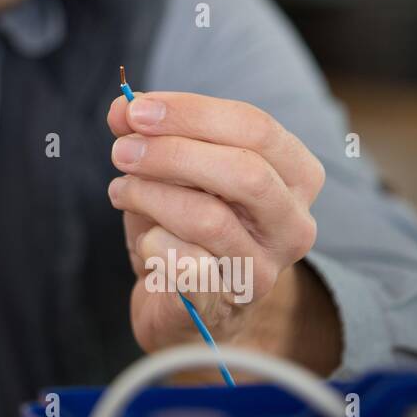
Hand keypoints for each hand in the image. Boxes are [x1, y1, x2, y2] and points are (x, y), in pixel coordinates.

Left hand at [106, 91, 327, 361]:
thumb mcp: (171, 172)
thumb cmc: (186, 226)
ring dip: (151, 196)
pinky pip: (188, 268)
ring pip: (211, 219)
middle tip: (121, 151)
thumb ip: (149, 135)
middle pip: (244, 171)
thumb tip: (123, 107)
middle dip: (171, 153)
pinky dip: (155, 245)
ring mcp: (265, 269)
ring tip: (121, 191)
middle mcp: (292, 223)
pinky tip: (144, 241)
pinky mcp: (228, 305)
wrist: (190, 308)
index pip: (254, 127)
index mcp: (295, 175)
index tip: (136, 109)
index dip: (191, 112)